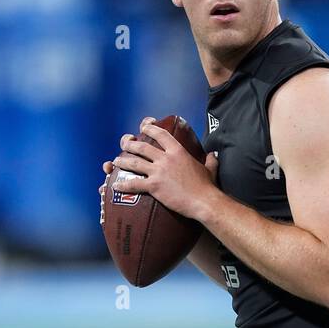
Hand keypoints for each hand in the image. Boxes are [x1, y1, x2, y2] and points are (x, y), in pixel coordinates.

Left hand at [102, 117, 218, 218]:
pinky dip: (123, 184)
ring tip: (115, 161)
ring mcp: (158, 172)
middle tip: (124, 143)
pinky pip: (134, 184)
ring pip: (134, 162)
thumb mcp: (209, 168)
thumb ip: (209, 160)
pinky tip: (115, 185)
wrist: (204, 201)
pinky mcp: (154, 186)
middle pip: (142, 146)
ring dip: (122, 161)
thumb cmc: (207, 186)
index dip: (149, 127)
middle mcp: (165, 158)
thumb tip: (213, 155)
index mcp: (177, 151)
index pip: (160, 133)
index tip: (143, 126)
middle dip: (129, 143)